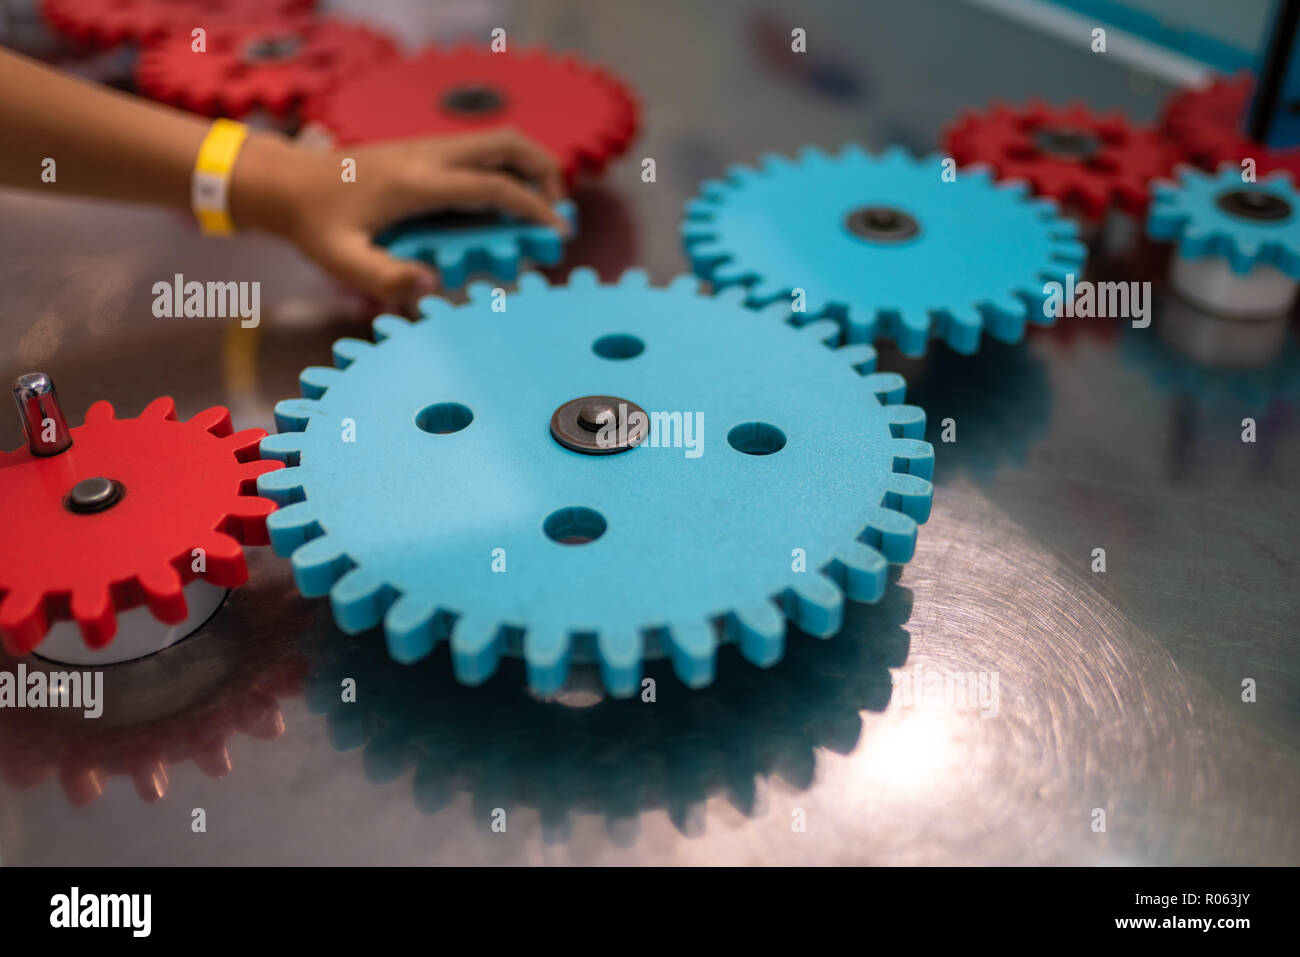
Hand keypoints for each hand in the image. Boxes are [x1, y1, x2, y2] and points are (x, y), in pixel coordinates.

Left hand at [234, 127, 567, 305]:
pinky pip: (481, 150)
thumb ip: (383, 277)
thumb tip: (431, 286)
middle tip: (559, 212)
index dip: (533, 208)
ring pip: (498, 140)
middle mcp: (429, 155)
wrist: (289, 183)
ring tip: (541, 208)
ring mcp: (428, 147)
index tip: (558, 232)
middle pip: (508, 143)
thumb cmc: (316, 225)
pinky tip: (506, 202)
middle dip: (546, 172)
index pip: (492, 186)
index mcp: (416, 183)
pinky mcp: (425, 150)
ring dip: (530, 166)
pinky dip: (508, 168)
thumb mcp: (341, 260)